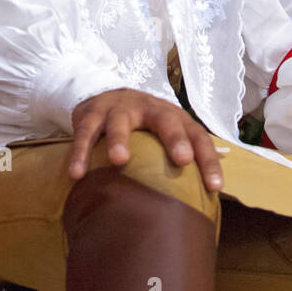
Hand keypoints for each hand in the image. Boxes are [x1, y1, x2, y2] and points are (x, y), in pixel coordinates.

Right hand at [69, 88, 224, 191]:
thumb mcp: (163, 132)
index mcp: (172, 116)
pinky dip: (80, 152)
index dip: (207, 160)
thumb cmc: (143, 124)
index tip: (215, 187)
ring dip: (120, 140)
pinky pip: (85, 133)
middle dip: (175, 138)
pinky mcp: (92, 113)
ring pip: (120, 122)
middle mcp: (149, 109)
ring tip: (119, 161)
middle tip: (182, 159)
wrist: (104, 92)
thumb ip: (180, 156)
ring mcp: (118, 109)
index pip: (197, 136)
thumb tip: (205, 198)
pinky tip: (76, 174)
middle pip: (166, 120)